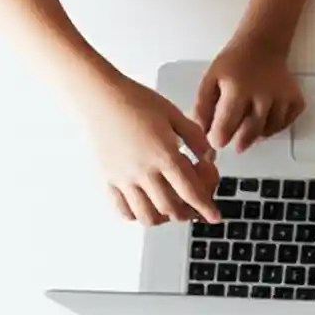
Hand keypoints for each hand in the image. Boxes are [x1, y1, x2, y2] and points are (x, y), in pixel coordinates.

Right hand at [84, 74, 220, 225]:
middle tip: (194, 203)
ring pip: (146, 215)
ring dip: (164, 217)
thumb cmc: (135, 100)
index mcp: (163, 154)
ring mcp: (123, 178)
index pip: (190, 190)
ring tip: (171, 206)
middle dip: (188, 212)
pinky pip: (122, 210)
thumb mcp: (173, 114)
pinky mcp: (108, 179)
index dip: (205, 207)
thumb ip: (195, 137)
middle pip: (171, 208)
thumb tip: (209, 156)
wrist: (99, 97)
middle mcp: (143, 171)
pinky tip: (145, 204)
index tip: (215, 216)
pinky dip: (137, 215)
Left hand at [194, 40, 305, 152]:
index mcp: (237, 90)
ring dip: (258, 134)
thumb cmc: (233, 63)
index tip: (216, 138)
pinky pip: (286, 124)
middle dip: (239, 142)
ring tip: (249, 125)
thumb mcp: (210, 78)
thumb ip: (202, 107)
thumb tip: (202, 132)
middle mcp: (263, 95)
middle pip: (250, 133)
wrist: (262, 44)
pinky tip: (266, 118)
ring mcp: (283, 98)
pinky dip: (275, 126)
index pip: (226, 128)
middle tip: (234, 142)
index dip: (218, 139)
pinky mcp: (296, 99)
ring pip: (269, 130)